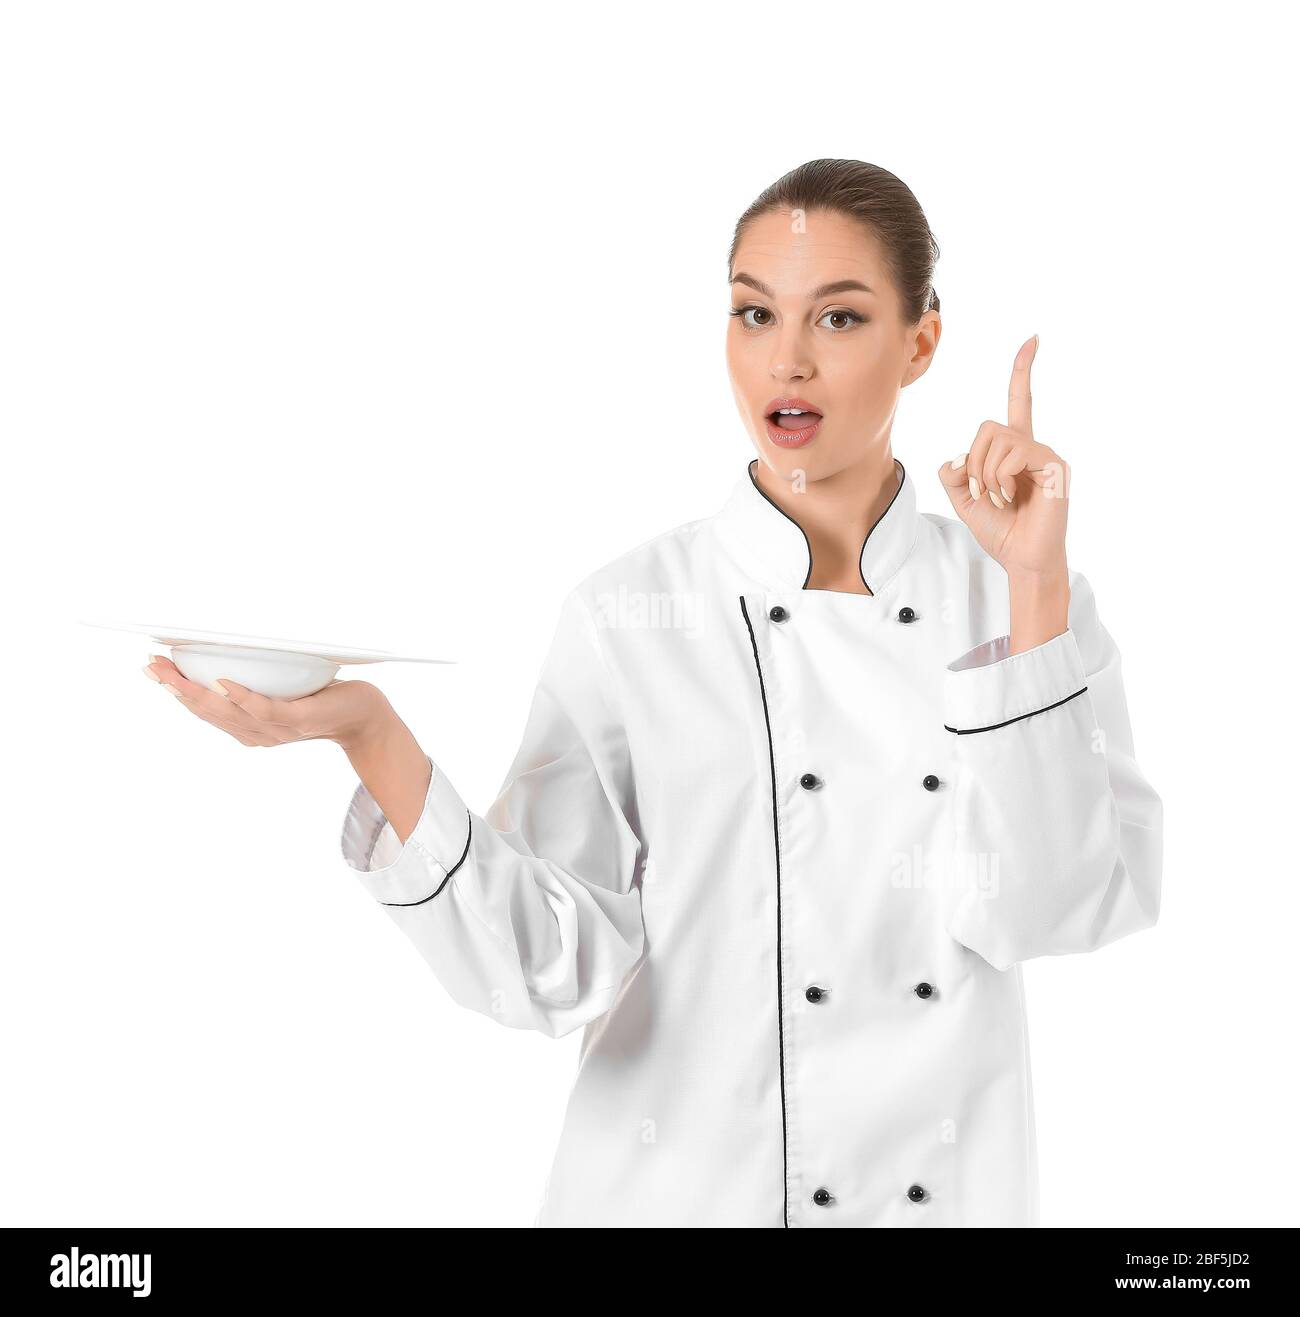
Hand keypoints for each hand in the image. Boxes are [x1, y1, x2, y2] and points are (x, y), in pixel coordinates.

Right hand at [142, 654, 389, 750]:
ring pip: (230, 713)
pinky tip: (224, 683)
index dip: (176, 691)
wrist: (363, 717)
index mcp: (247, 727)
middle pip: (209, 712)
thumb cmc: (320, 697)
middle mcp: (257, 733)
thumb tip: (226, 647)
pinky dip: (243, 697)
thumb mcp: (280, 687)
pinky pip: (266, 710)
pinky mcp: (299, 720)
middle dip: (176, 690)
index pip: (204, 711)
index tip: (152, 670)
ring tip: (174, 675)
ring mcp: (277, 729)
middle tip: (151, 668)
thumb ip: (255, 678)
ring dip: (199, 692)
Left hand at [936, 335, 1070, 579]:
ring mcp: (1045, 454)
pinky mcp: (1054, 465)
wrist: (1022, 559)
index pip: (1019, 402)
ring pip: (997, 440)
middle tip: (980, 491)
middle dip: (973, 461)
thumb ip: (952, 473)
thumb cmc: (1001, 530)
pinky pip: (1014, 454)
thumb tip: (959, 457)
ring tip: (998, 497)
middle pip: (987, 427)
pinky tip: (1009, 496)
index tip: (1032, 340)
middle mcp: (1032, 446)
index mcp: (1013, 449)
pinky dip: (999, 478)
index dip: (1023, 372)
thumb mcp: (963, 499)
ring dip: (985, 473)